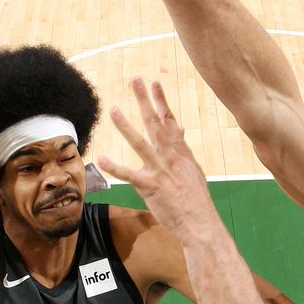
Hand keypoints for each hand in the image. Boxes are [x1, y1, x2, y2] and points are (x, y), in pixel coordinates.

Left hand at [97, 78, 218, 242]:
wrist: (200, 223)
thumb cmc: (195, 198)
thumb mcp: (192, 169)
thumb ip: (182, 149)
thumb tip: (181, 130)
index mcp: (180, 152)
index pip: (169, 121)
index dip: (161, 101)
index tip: (153, 83)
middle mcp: (170, 157)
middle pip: (155, 123)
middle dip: (145, 101)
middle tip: (136, 81)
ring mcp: (160, 170)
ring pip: (141, 143)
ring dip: (127, 127)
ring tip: (114, 110)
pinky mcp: (151, 187)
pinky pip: (130, 175)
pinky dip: (115, 167)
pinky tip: (102, 158)